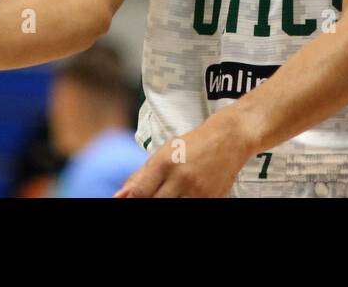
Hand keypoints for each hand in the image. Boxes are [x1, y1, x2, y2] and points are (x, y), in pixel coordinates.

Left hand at [113, 114, 254, 197]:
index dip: (131, 200)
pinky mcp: (211, 199)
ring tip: (170, 193)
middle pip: (154, 204)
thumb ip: (140, 176)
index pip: (139, 193)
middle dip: (148, 203)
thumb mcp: (164, 153)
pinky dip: (183, 202)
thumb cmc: (193, 144)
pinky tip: (183, 195)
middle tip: (155, 194)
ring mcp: (197, 191)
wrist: (229, 139)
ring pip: (172, 208)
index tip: (128, 201)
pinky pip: (190, 208)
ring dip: (168, 202)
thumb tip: (119, 196)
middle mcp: (180, 178)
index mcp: (164, 163)